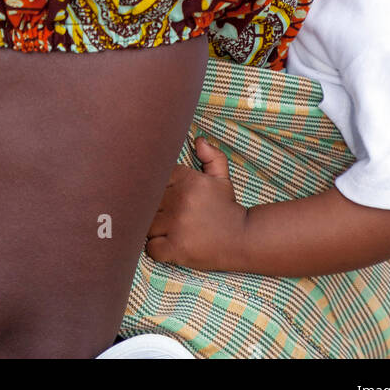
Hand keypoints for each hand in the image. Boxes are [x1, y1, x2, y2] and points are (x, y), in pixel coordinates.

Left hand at [145, 135, 249, 271]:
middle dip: (150, 207)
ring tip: (164, 229)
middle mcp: (179, 200)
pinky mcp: (176, 248)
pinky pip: (150, 248)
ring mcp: (176, 225)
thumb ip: (211, 156)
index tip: (162, 196)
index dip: (154, 188)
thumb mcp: (222, 178)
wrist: (243, 239)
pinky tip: (165, 245)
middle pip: (147, 201)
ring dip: (152, 228)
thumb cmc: (227, 208)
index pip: (155, 178)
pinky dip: (155, 248)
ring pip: (147, 224)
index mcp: (187, 180)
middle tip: (159, 214)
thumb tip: (198, 140)